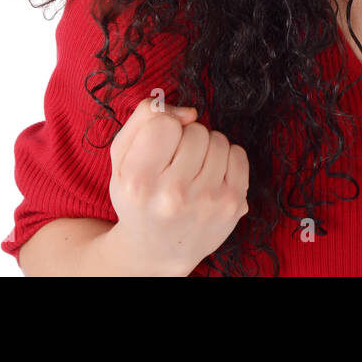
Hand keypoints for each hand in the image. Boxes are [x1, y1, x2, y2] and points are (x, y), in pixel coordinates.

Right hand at [106, 96, 250, 275]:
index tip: (158, 149)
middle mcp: (174, 195)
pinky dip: (226, 160)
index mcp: (138, 182)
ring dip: (206, 149)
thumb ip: (144, 118)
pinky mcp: (233, 204)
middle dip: (186, 140)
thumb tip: (189, 112)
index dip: (163, 129)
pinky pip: (239, 153)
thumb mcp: (122, 157)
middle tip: (174, 166)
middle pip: (195, 130)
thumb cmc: (138, 195)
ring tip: (191, 173)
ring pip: (218, 139)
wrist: (157, 249)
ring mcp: (208, 201)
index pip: (164, 123)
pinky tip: (209, 179)